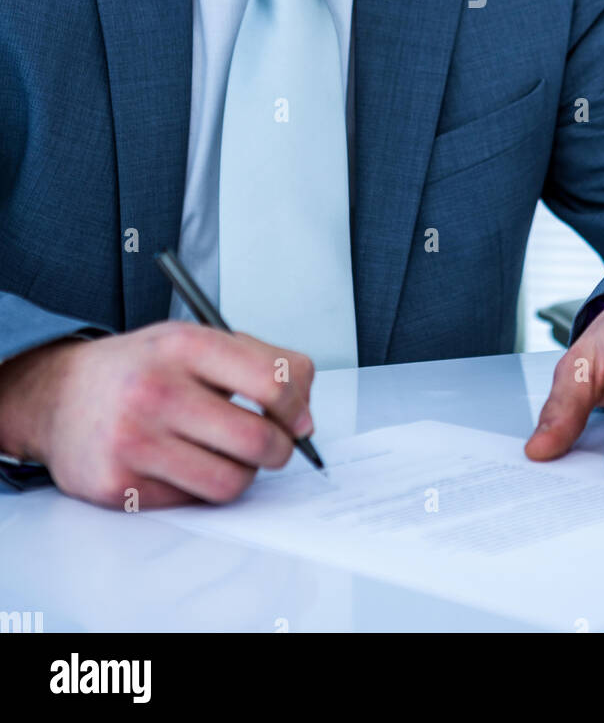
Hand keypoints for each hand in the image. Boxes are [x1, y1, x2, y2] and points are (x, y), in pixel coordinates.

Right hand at [0, 322, 315, 508]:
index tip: (297, 418)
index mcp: (184, 345)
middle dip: (278, 449)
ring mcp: (133, 441)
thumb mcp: (194, 340)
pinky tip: (181, 465)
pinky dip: (199, 489)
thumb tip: (305, 418)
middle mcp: (156, 390)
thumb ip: (259, 363)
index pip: (273, 379)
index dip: (298, 406)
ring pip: (230, 482)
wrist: (57, 395)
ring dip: (242, 474)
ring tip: (226, 455)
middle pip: (258, 440)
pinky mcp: (118, 486)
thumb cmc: (138, 369)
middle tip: (271, 445)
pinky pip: (192, 503)